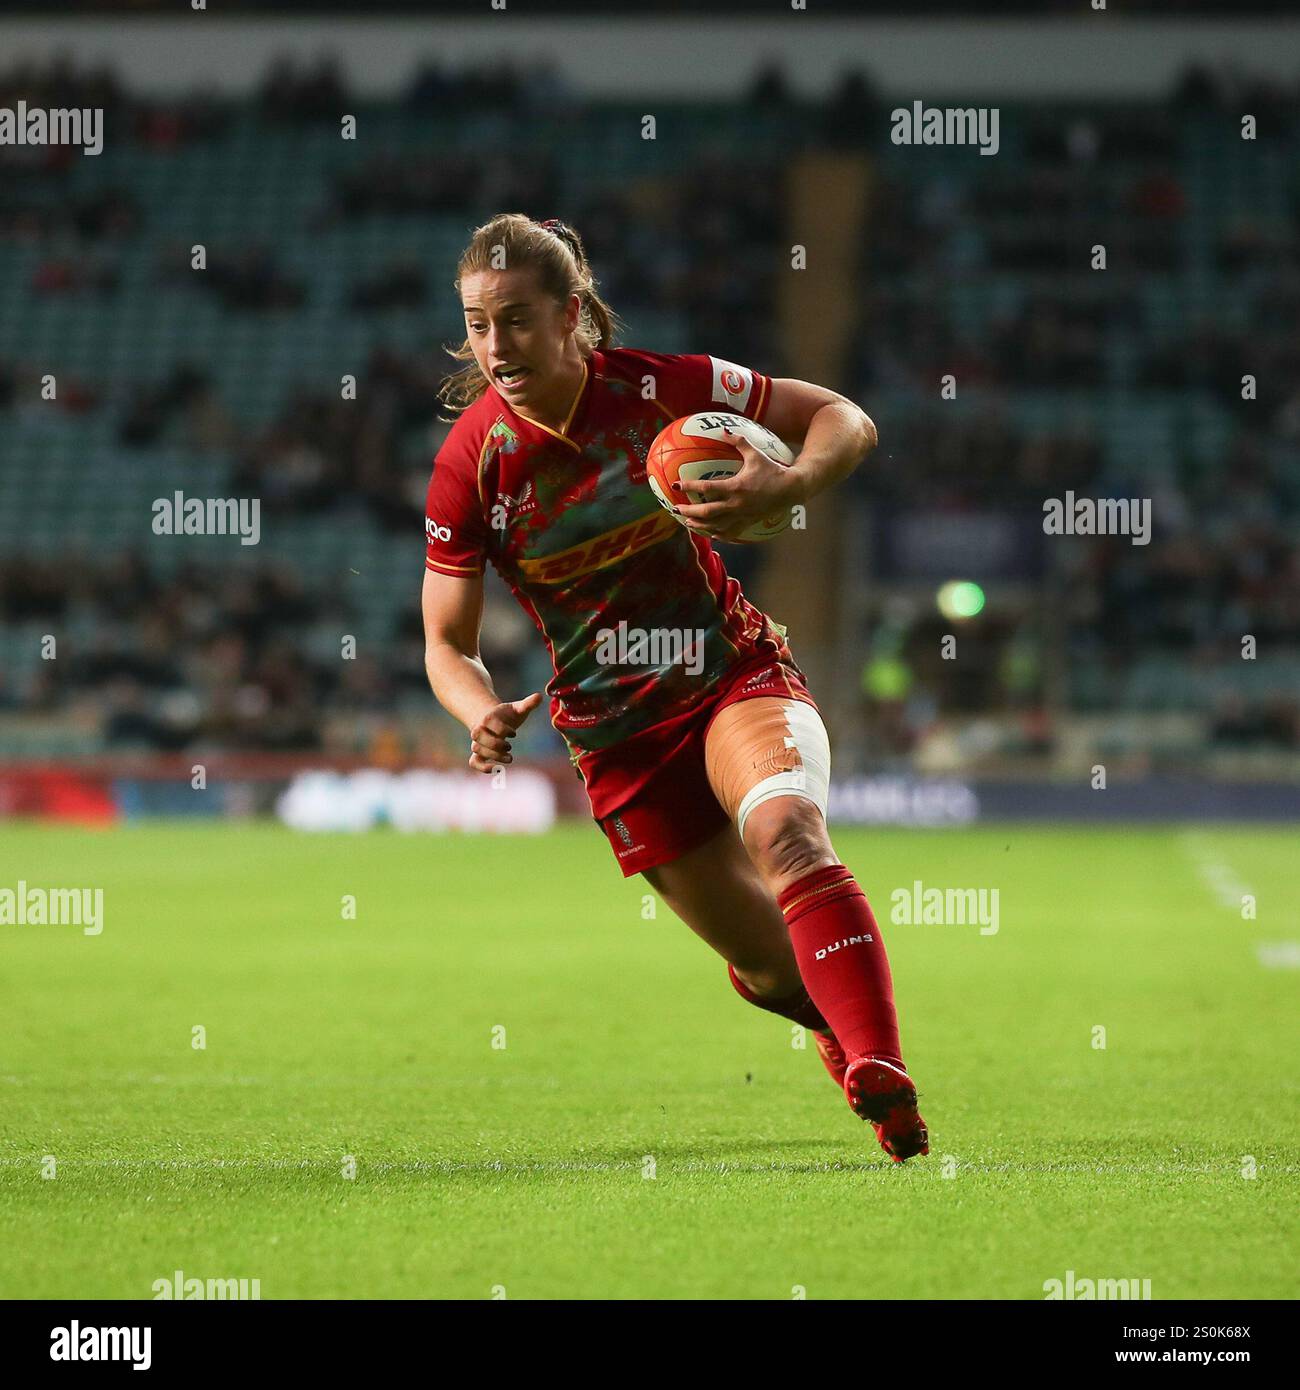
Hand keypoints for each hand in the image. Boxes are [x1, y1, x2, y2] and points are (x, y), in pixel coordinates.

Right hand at [468, 692, 542, 771]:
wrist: (491, 720)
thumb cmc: (506, 715)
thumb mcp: (517, 708)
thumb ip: (528, 704)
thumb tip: (540, 696)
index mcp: (488, 718)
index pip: (492, 725)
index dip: (504, 730)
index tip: (513, 733)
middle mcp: (479, 730)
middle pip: (478, 737)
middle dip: (495, 744)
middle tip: (509, 747)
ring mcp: (477, 742)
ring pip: (477, 750)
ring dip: (494, 756)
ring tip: (510, 758)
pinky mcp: (478, 754)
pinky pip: (473, 762)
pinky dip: (482, 768)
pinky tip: (496, 769)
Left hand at [670, 426, 802, 540]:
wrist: (791, 489)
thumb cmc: (773, 469)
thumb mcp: (755, 454)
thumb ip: (739, 442)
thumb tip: (723, 430)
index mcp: (736, 487)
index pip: (707, 488)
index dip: (690, 487)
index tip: (676, 485)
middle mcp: (737, 504)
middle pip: (707, 512)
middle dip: (689, 512)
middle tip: (676, 509)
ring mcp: (742, 515)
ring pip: (716, 525)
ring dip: (700, 525)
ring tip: (688, 523)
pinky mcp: (748, 522)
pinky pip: (731, 532)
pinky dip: (719, 534)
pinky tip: (712, 533)